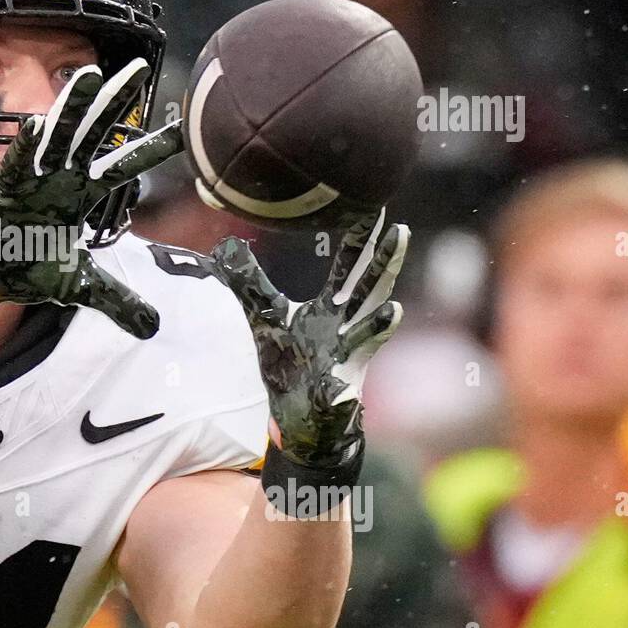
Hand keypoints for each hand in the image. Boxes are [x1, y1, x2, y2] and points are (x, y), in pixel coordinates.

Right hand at [0, 58, 182, 338]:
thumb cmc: (23, 266)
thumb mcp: (79, 287)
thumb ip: (116, 300)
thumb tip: (154, 327)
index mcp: (81, 193)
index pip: (124, 165)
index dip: (151, 148)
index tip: (182, 127)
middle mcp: (62, 177)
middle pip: (95, 133)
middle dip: (114, 101)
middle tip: (137, 68)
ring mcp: (33, 178)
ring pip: (58, 136)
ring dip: (72, 106)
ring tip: (89, 74)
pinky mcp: (3, 189)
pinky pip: (16, 164)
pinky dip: (26, 147)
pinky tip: (36, 123)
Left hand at [211, 213, 407, 472]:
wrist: (300, 419)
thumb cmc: (290, 366)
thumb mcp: (267, 316)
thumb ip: (253, 282)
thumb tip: (227, 246)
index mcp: (330, 309)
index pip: (348, 267)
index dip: (360, 239)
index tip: (374, 209)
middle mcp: (345, 323)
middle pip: (367, 284)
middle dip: (383, 258)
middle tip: (399, 228)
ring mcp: (348, 347)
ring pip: (371, 314)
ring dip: (385, 289)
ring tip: (399, 272)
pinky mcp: (345, 372)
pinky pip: (364, 349)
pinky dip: (378, 330)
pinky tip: (393, 312)